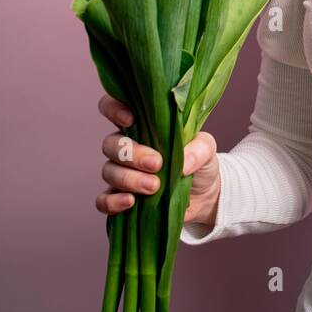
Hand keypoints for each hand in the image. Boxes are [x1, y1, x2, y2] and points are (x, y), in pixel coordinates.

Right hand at [95, 94, 222, 228]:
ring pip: (108, 171)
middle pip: (111, 144)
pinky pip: (104, 200)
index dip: (114, 109)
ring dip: (130, 179)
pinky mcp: (121, 198)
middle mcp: (126, 148)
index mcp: (142, 126)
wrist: (204, 196)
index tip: (130, 119)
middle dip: (132, 154)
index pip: (113, 108)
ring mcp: (121, 174)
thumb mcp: (207, 149)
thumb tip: (183, 163)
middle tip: (157, 164)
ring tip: (154, 186)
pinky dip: (113, 201)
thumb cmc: (199, 162)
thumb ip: (198, 149)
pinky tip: (130, 202)